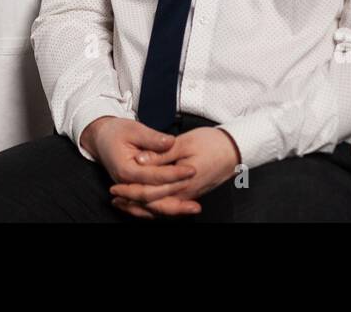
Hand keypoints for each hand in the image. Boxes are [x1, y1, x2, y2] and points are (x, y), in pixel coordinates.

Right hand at [81, 117, 196, 217]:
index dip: (174, 174)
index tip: (191, 170)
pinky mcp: (134, 192)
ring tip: (193, 207)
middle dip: (177, 193)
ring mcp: (129, 190)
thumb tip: (170, 142)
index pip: (153, 176)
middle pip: (153, 197)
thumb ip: (152, 138)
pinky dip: (164, 209)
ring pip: (151, 206)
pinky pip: (149, 206)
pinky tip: (180, 209)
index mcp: (125, 169)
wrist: (101, 138)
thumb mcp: (134, 129)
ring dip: (173, 208)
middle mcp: (125, 184)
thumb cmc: (116, 132)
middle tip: (196, 190)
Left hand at [109, 127, 240, 217]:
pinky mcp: (192, 193)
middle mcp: (185, 193)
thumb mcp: (184, 143)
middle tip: (114, 198)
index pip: (150, 192)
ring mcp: (189, 195)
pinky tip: (145, 202)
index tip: (114, 189)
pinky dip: (155, 205)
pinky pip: (170, 204)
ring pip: (161, 207)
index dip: (130, 192)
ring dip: (141, 207)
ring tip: (123, 203)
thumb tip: (140, 160)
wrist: (236, 149)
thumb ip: (161, 153)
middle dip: (132, 202)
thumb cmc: (212, 143)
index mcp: (181, 181)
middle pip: (153, 204)